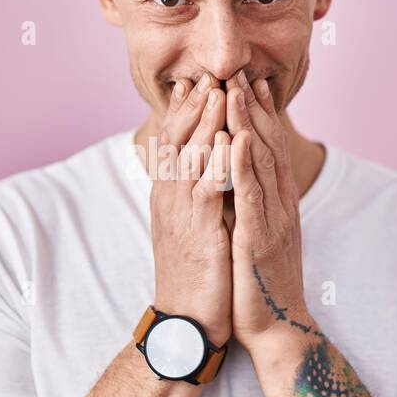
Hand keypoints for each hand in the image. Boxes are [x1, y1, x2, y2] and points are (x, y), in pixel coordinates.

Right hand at [150, 72, 233, 346]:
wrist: (187, 324)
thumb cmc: (194, 275)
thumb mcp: (191, 227)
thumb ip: (195, 195)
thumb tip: (206, 167)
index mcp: (168, 196)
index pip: (173, 142)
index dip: (186, 110)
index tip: (199, 80)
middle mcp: (169, 200)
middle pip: (179, 141)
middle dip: (196, 105)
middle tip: (210, 72)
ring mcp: (182, 216)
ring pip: (191, 160)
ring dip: (206, 124)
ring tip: (221, 92)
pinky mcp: (201, 235)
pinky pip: (207, 192)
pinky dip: (216, 164)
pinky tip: (228, 141)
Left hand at [225, 69, 313, 355]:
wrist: (275, 328)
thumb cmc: (261, 283)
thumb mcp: (257, 236)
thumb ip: (253, 206)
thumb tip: (239, 180)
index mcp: (277, 205)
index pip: (268, 150)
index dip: (260, 115)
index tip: (249, 82)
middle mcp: (280, 206)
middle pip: (267, 146)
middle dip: (254, 108)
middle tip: (242, 71)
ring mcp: (272, 220)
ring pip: (261, 163)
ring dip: (250, 124)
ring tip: (238, 91)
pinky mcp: (259, 239)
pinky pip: (251, 196)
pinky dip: (244, 164)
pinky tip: (237, 139)